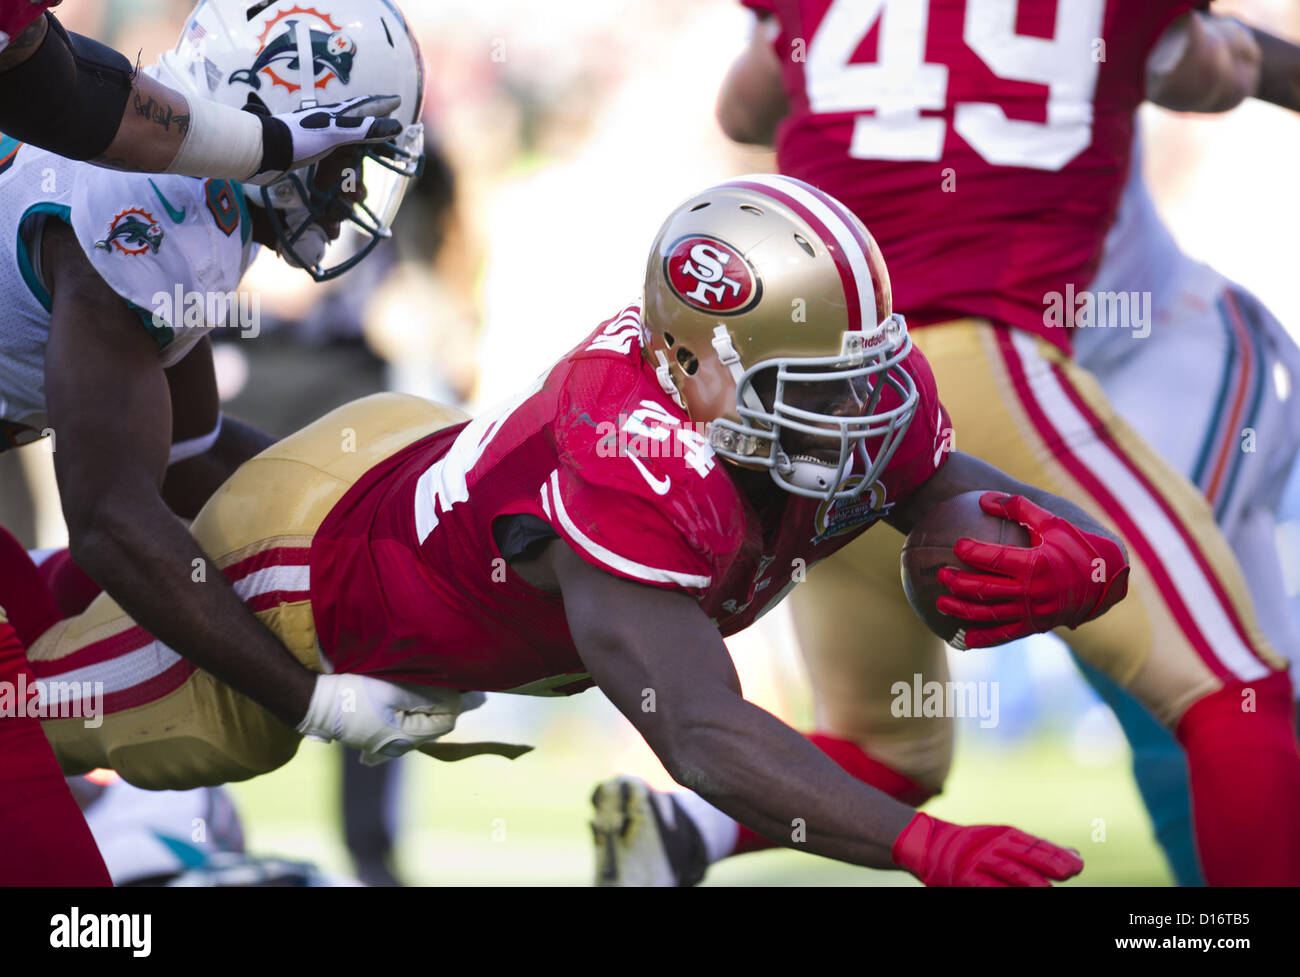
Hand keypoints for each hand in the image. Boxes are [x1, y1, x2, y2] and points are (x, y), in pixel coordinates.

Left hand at [246, 94, 403, 184]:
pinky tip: (344, 150)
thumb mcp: (334, 132)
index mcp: (338, 114)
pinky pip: (338, 146)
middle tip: (388, 114)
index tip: (397, 100)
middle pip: (359, 115)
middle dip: (375, 114)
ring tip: (371, 133)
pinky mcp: (312, 146)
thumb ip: (363, 129)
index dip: (384, 104)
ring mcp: (321, 133)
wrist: (266, 149)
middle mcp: (331, 121)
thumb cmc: (299, 139)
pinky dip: (348, 149)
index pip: (367, 106)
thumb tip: (395, 126)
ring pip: (348, 131)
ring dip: (362, 131)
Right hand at [296, 672, 463, 765]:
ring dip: (424, 712)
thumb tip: (457, 701)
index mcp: (406, 737)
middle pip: (431, 727)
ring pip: (415, 729)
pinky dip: (406, 720)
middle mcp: (396, 747)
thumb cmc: (354, 693)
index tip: (460, 685)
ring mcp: (381, 746)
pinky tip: (403, 712)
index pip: (445, 723)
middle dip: (442, 708)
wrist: (312, 702)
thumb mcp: (395, 690)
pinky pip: (397, 732)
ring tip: (428, 694)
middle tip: (451, 687)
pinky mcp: (369, 740)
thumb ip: (429, 697)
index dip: (455, 702)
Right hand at [892, 812, 1083, 885]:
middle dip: (1049, 865)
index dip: (1056, 855)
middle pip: (1026, 856)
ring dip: (1030, 882)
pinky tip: (1014, 896)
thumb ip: (1038, 850)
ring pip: (1009, 872)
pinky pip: (986, 887)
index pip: (1035, 844)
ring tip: (1046, 889)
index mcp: (1005, 835)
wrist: (928, 844)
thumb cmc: (975, 847)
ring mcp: (978, 862)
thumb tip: (1076, 856)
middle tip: (1071, 872)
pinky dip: (1000, 891)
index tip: (1077, 866)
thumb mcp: (1005, 842)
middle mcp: (993, 845)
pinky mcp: (964, 878)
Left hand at [935, 492, 1128, 647]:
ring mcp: (1033, 612)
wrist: (1106, 582)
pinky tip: (963, 637)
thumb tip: (984, 499)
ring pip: (989, 614)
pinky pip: (1005, 634)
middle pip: (984, 588)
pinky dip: (983, 637)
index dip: (970, 551)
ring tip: (940, 603)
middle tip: (940, 574)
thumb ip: (1018, 508)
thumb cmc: (1077, 546)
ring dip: (961, 610)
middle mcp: (1031, 591)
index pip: (992, 558)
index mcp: (1035, 564)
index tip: (956, 545)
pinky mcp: (1036, 626)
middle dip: (957, 582)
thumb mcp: (1052, 522)